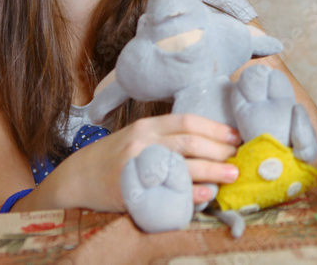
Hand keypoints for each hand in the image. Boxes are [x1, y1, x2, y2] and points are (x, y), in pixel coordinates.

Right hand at [50, 113, 241, 211]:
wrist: (77, 178)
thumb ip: (167, 137)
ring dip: (211, 170)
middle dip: (219, 150)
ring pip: (181, 164)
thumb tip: (210, 143)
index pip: (187, 121)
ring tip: (232, 175)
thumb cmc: (115, 156)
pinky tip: (206, 195)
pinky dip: (188, 193)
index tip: (236, 137)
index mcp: (147, 126)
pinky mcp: (130, 190)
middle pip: (188, 142)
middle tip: (239, 158)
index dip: (215, 128)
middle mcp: (142, 141)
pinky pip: (165, 191)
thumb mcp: (139, 137)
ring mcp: (135, 166)